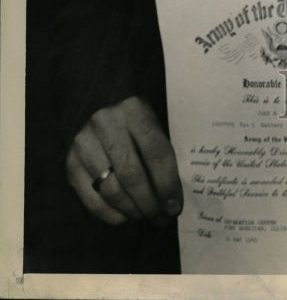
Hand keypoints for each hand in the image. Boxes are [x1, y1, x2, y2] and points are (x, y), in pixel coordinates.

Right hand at [65, 96, 181, 225]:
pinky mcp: (71, 164)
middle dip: (149, 203)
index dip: (167, 184)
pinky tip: (126, 217)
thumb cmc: (133, 122)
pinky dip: (112, 215)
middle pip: (132, 175)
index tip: (174, 206)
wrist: (95, 108)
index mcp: (134, 110)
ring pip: (112, 191)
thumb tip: (171, 198)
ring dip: (132, 211)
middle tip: (161, 218)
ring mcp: (84, 144)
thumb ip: (161, 154)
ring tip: (145, 217)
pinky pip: (93, 200)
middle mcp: (106, 124)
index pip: (155, 153)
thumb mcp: (151, 124)